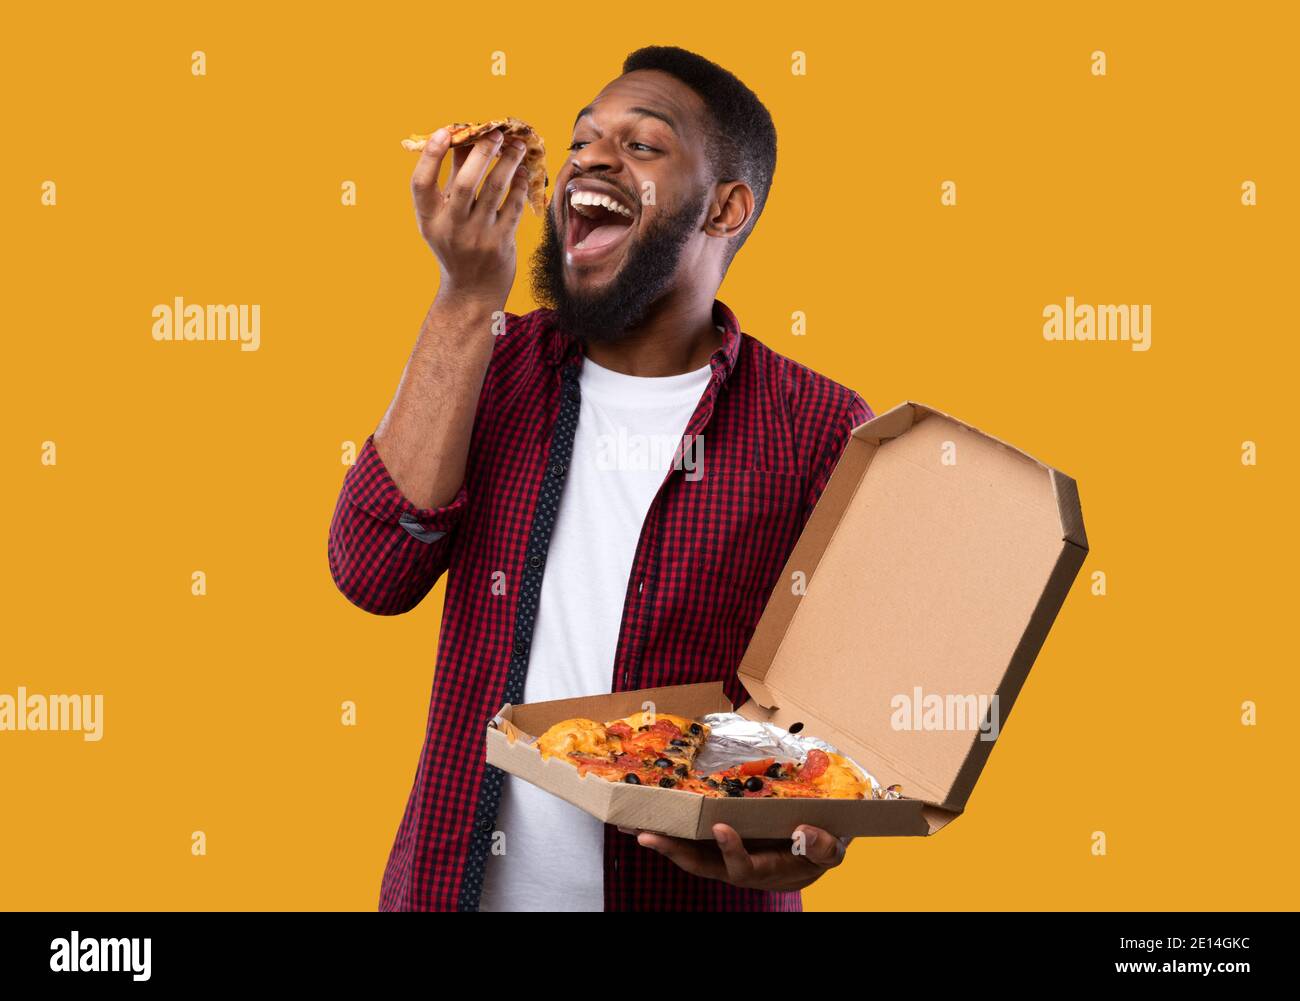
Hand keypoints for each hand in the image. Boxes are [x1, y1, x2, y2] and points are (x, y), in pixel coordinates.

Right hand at [411, 126, 531, 306]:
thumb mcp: (445, 217)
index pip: (420, 183)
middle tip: (496, 132)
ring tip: (518, 146)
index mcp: (428, 219)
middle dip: (482, 152)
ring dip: (508, 163)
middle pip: (464, 184)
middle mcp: (450, 228)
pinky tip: (523, 172)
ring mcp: (476, 237)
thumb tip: (461, 137)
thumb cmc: (457, 244)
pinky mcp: (500, 244)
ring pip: (494, 190)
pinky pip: (513, 207)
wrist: (472, 290)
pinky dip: (519, 185)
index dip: (430, 155)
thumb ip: (451, 179)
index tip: (445, 130)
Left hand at [620, 823, 850, 891]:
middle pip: (701, 865)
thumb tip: (805, 832)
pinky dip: (669, 830)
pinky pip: (690, 840)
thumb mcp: (829, 851)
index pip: (742, 867)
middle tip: (646, 835)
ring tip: (632, 826)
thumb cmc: (818, 851)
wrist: (810, 853)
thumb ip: (821, 846)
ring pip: (689, 853)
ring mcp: (723, 857)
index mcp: (765, 871)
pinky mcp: (716, 845)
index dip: (731, 850)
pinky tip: (648, 818)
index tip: (720, 826)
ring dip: (662, 840)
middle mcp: (737, 867)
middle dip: (673, 850)